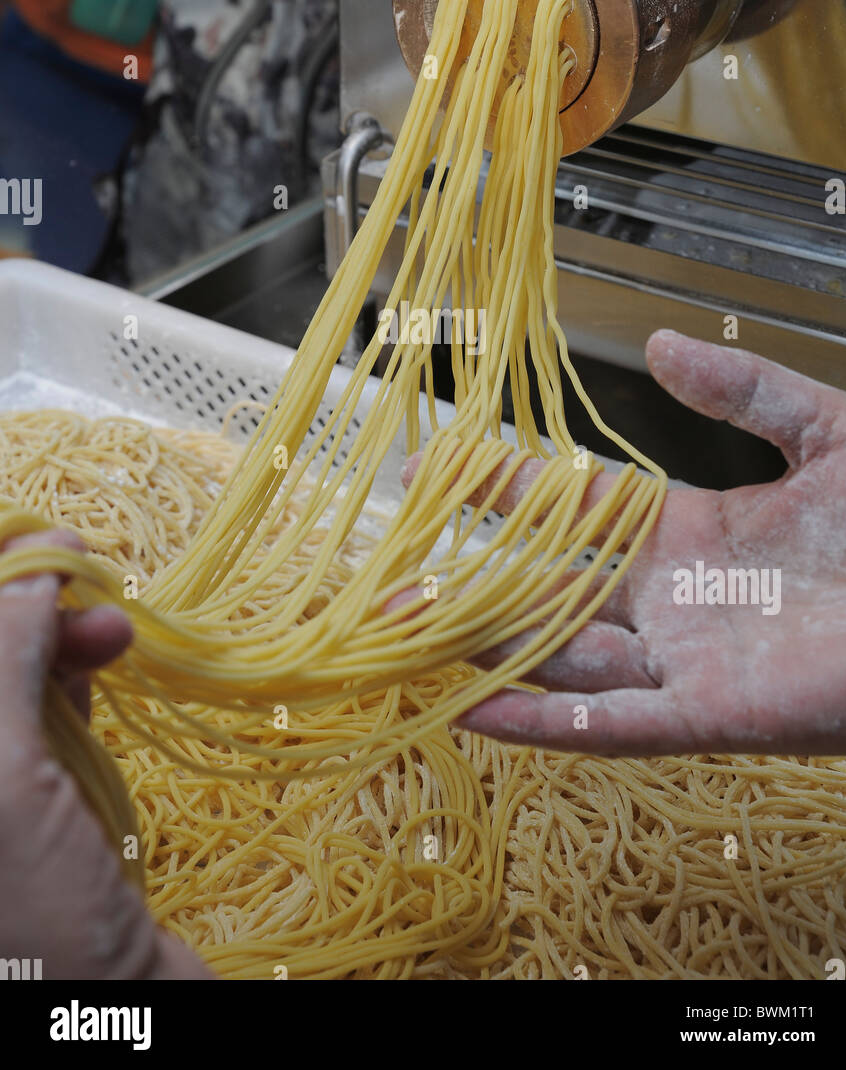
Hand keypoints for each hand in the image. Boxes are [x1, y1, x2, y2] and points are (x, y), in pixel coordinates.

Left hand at [0, 529, 210, 977]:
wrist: (113, 1029)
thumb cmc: (29, 918)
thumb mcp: (0, 770)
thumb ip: (4, 649)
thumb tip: (39, 552)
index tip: (29, 544)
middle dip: (14, 605)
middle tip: (81, 575)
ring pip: (1, 676)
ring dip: (50, 634)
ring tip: (111, 626)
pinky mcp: (26, 804)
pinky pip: (36, 711)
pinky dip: (68, 674)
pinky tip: (104, 657)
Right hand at [412, 331, 845, 755]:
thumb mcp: (826, 430)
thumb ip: (743, 389)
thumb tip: (658, 344)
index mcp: (691, 532)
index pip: (572, 508)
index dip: (503, 487)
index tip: (436, 463)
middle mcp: (672, 600)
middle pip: (546, 593)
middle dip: (466, 586)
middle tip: (386, 574)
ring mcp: (684, 660)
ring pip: (559, 658)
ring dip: (482, 652)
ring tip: (404, 637)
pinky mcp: (709, 715)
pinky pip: (607, 721)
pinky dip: (537, 718)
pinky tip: (468, 708)